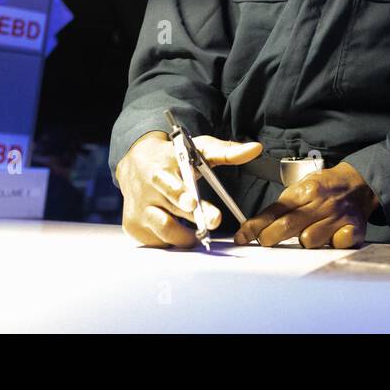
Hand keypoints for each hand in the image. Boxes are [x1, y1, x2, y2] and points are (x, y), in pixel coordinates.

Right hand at [115, 130, 262, 246]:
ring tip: (198, 235)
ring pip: (163, 231)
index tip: (193, 203)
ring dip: (184, 236)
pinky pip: (156, 240)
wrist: (134, 162)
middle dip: (194, 220)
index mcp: (163, 167)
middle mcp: (148, 189)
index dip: (181, 194)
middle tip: (212, 224)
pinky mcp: (133, 225)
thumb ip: (226, 151)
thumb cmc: (173, 156)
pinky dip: (170, 241)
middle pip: (171, 209)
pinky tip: (178, 234)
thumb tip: (255, 149)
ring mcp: (139, 208)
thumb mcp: (197, 148)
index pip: (171, 183)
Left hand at [235, 162, 378, 248]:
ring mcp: (337, 216)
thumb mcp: (303, 187)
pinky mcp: (354, 227)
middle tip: (264, 242)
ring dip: (305, 242)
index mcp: (305, 190)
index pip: (273, 211)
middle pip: (287, 226)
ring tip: (308, 234)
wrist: (360, 182)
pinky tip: (332, 238)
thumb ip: (285, 205)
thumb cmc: (326, 187)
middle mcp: (320, 202)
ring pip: (310, 240)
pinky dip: (333, 244)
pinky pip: (337, 244)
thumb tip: (258, 226)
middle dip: (270, 237)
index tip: (242, 237)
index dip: (255, 226)